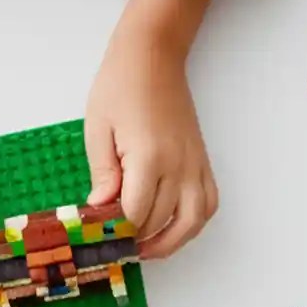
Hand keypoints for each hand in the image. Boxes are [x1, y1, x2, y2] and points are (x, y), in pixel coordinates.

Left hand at [86, 0, 218, 259]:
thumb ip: (103, 172)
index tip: (98, 236)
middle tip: (115, 247)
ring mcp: (195, 164)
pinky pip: (208, 204)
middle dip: (137, 240)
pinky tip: (172, 228)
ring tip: (145, 249)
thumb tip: (101, 207)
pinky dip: (194, 224)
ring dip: (170, 242)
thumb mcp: (97, 127)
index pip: (135, 213)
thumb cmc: (120, 85)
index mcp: (149, 157)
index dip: (116, 231)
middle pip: (161, 221)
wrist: (154, 56)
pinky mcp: (202, 161)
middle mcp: (178, 165)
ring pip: (192, 221)